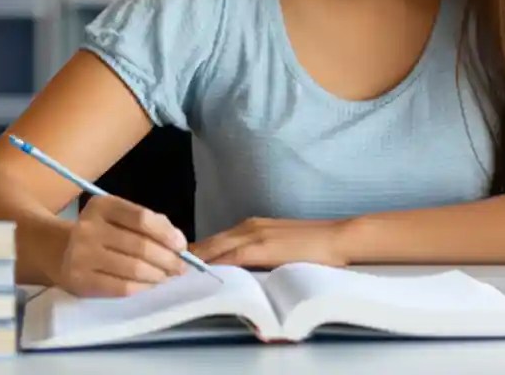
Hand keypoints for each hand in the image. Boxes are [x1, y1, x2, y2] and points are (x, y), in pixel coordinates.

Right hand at [57, 195, 188, 296]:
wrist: (54, 250)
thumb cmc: (97, 231)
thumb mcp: (116, 215)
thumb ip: (147, 222)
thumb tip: (178, 242)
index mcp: (102, 207)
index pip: (142, 218)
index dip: (167, 233)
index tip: (181, 246)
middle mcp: (89, 229)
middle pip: (140, 246)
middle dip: (167, 259)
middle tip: (179, 267)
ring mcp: (82, 256)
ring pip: (133, 269)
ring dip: (158, 275)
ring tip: (166, 276)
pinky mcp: (81, 281)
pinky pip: (121, 288)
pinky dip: (143, 287)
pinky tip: (149, 285)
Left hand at [190, 217, 352, 268]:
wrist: (338, 237)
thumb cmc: (314, 244)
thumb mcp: (279, 245)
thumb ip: (258, 253)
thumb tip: (240, 270)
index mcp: (250, 226)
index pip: (213, 241)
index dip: (194, 255)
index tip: (178, 267)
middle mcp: (247, 227)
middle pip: (207, 243)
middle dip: (187, 259)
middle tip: (167, 273)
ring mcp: (253, 235)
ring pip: (213, 249)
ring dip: (195, 263)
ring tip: (176, 277)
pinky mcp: (260, 246)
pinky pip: (229, 257)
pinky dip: (212, 266)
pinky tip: (200, 276)